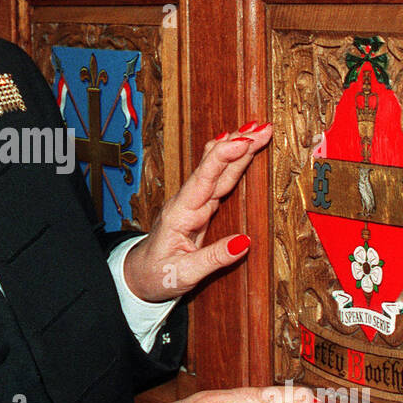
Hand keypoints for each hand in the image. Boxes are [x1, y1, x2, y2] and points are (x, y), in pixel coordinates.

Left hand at [122, 122, 270, 302]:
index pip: (204, 179)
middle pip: (214, 167)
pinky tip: (240, 146)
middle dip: (238, 144)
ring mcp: (193, 202)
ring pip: (218, 169)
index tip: (243, 142)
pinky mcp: (200, 207)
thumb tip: (245, 243)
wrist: (139, 275)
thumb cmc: (157, 275)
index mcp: (180, 214)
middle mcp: (186, 202)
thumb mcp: (183, 274)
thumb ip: (214, 259)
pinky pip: (219, 179)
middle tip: (263, 127)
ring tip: (258, 129)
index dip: (223, 157)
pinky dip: (233, 161)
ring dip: (238, 148)